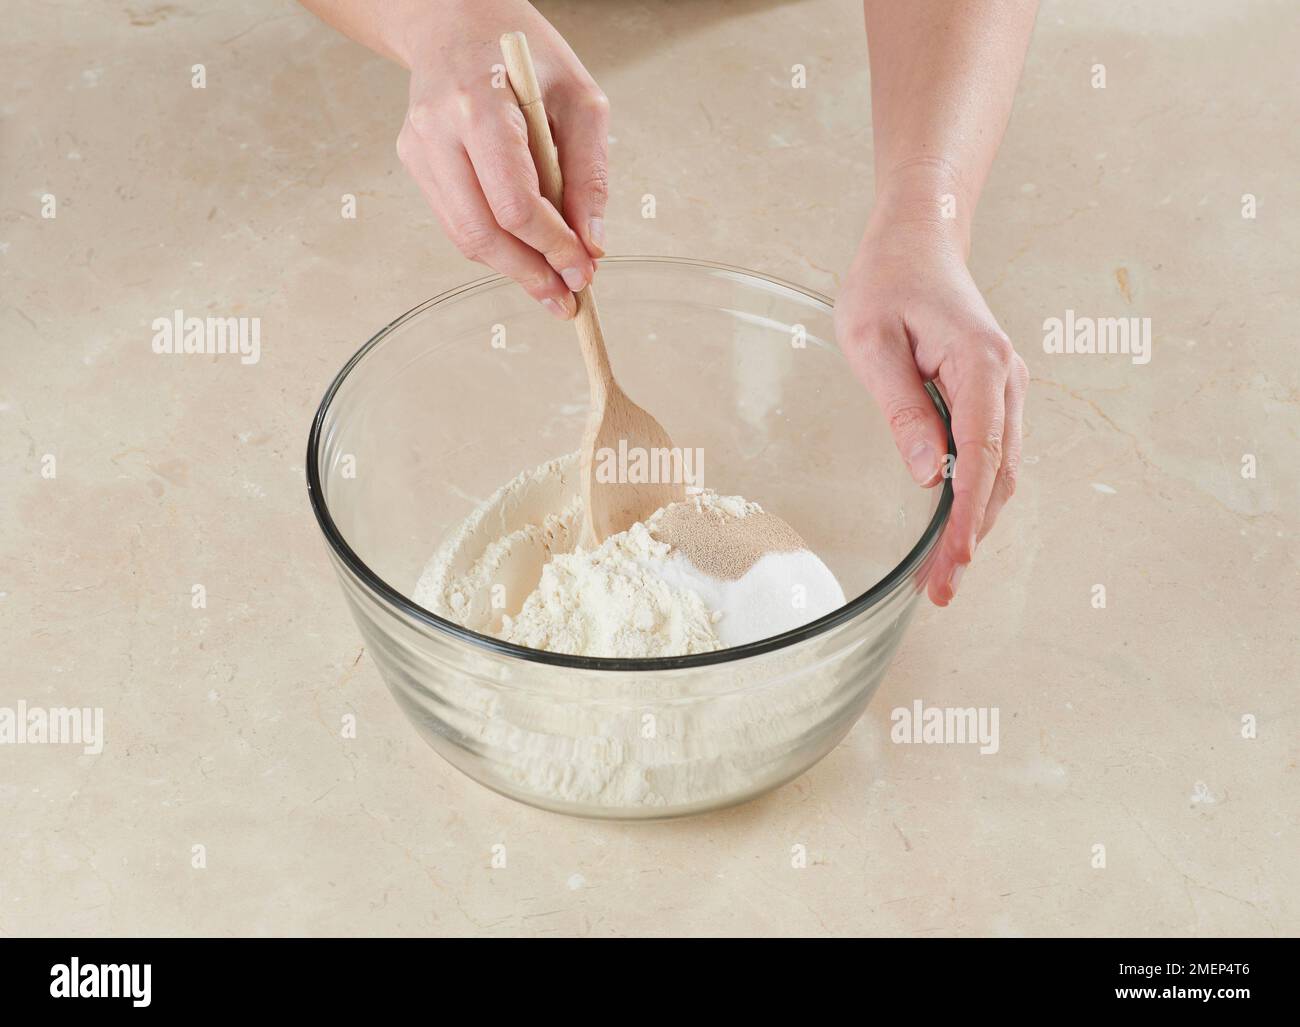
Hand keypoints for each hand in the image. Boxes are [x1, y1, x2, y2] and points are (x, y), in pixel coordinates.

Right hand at [394, 0, 607, 318]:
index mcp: (481, 104)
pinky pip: (457, 222)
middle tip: (566, 299)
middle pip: (482, 232)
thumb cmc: (523, 52)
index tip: (584, 271)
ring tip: (551, 283)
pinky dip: (494, 246)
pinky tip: (524, 250)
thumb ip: (589, 173)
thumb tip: (591, 243)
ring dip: (512, 269)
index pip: (514, 203)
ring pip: (465, 237)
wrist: (455, 20)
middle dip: (530, 273)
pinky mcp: (414, 161)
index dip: (551, 247)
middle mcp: (438, 130)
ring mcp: (419, 148)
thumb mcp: (580, 98)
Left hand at [835, 192, 1027, 605]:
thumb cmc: (887, 282)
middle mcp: (1008, 381)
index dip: (966, 520)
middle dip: (972, 538)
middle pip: (1000, 477)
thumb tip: (929, 474)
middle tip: (939, 590)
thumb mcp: (871, 341)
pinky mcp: (994, 395)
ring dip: (977, 525)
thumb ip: (901, 407)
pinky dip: (978, 498)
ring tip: (942, 575)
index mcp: (981, 364)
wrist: (920, 239)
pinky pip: (994, 456)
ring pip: (1003, 473)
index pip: (981, 458)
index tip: (951, 565)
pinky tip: (953, 529)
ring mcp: (1007, 389)